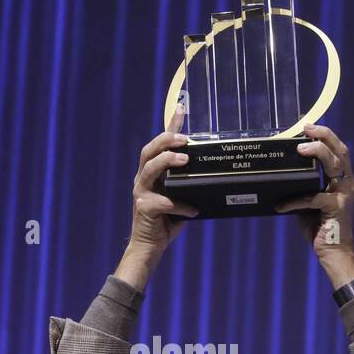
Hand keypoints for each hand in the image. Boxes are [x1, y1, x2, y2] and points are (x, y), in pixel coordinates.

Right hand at [127, 102, 198, 255]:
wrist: (150, 247)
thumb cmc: (168, 221)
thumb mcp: (181, 198)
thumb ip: (189, 185)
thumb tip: (213, 174)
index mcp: (152, 173)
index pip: (160, 144)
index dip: (171, 124)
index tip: (183, 107)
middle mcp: (143, 179)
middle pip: (149, 150)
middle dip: (166, 140)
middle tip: (184, 139)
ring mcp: (141, 192)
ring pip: (149, 169)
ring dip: (167, 161)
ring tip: (185, 160)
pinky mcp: (143, 208)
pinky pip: (163, 202)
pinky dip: (181, 205)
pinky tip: (193, 209)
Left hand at [274, 123, 353, 260]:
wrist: (334, 253)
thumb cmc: (321, 228)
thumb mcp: (309, 204)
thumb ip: (303, 189)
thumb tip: (281, 177)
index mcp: (342, 180)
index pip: (337, 150)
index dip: (325, 135)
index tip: (308, 124)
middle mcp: (346, 184)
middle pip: (340, 151)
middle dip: (324, 136)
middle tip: (306, 128)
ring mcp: (343, 195)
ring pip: (334, 165)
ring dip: (318, 153)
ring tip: (300, 148)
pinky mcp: (336, 208)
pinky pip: (313, 198)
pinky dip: (295, 200)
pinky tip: (280, 206)